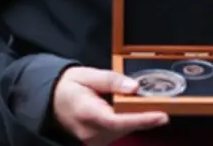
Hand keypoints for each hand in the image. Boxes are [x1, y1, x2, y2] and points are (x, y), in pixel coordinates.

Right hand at [51, 66, 168, 145]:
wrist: (50, 100)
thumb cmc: (68, 86)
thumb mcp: (87, 75)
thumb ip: (112, 80)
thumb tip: (134, 87)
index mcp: (87, 113)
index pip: (118, 120)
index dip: (142, 119)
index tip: (162, 116)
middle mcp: (90, 131)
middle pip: (125, 127)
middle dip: (145, 116)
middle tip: (162, 104)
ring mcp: (93, 139)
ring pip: (124, 131)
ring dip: (137, 119)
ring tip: (149, 105)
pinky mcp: (97, 141)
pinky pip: (119, 132)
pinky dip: (128, 122)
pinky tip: (133, 111)